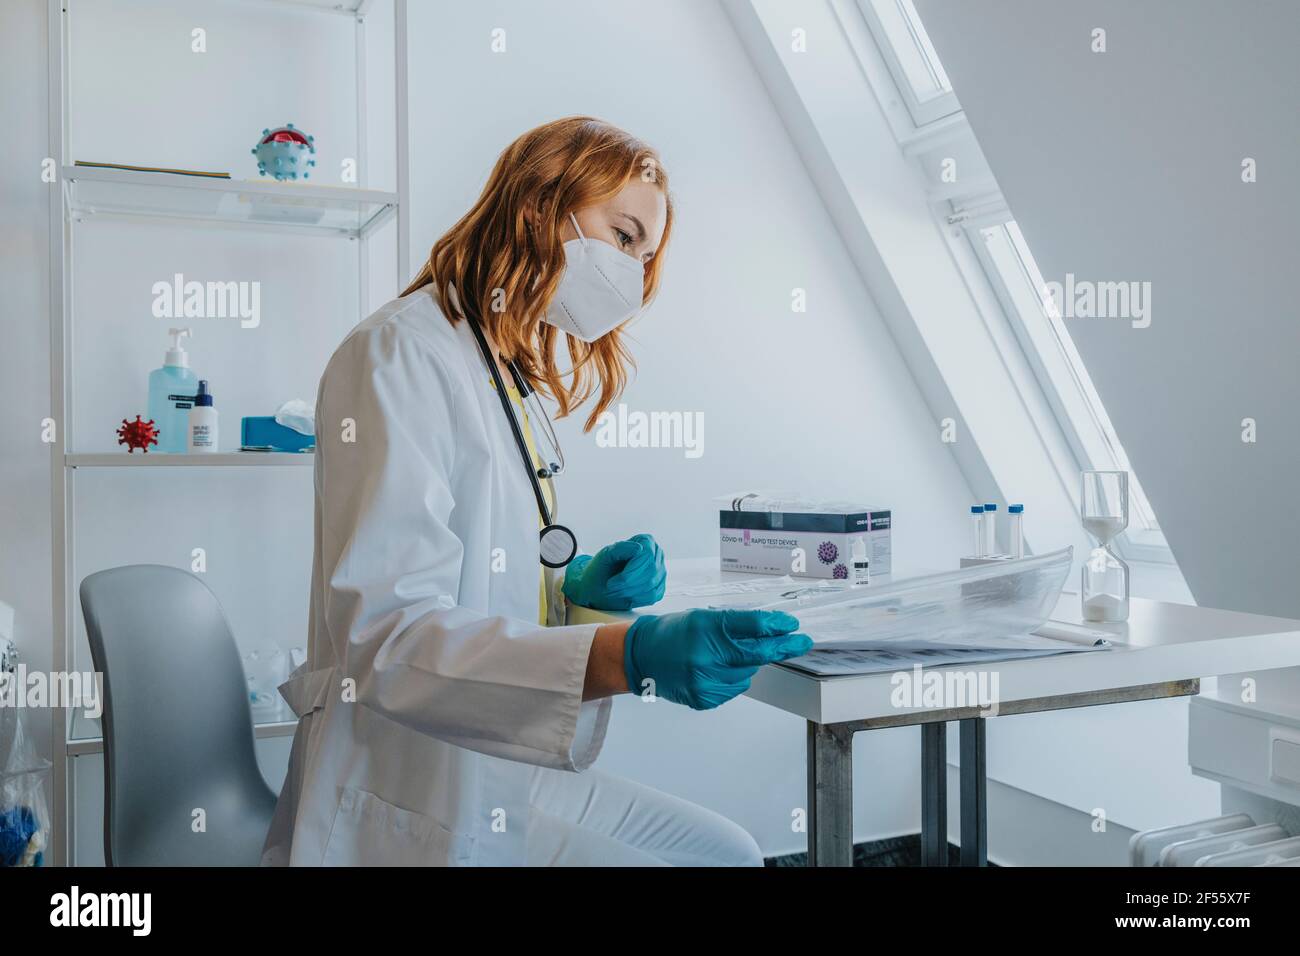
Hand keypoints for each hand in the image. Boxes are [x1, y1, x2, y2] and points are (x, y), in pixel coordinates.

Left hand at [561, 533, 665, 610]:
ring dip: (629, 592)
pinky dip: (636, 599)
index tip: (611, 583)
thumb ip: (620, 548)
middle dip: (628, 584)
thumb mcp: (605, 555)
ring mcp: (660, 572)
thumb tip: (639, 548)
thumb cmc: (601, 568)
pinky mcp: (659, 588)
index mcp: (646, 541)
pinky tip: (624, 596)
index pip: (647, 556)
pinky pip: (653, 596)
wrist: (598, 585)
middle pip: (651, 571)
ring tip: (614, 592)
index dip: (630, 572)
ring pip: (652, 585)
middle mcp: (656, 555)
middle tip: (610, 589)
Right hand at [623, 609, 811, 709]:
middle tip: (802, 642)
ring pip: (748, 673)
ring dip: (747, 664)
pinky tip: (716, 670)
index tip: (792, 626)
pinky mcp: (704, 698)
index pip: (753, 626)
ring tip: (724, 656)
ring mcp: (704, 680)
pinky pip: (735, 688)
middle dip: (784, 647)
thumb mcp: (704, 618)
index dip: (777, 626)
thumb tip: (771, 631)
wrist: (642, 657)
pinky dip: (734, 678)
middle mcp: (705, 655)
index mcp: (706, 627)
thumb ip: (736, 624)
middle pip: (758, 653)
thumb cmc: (674, 633)